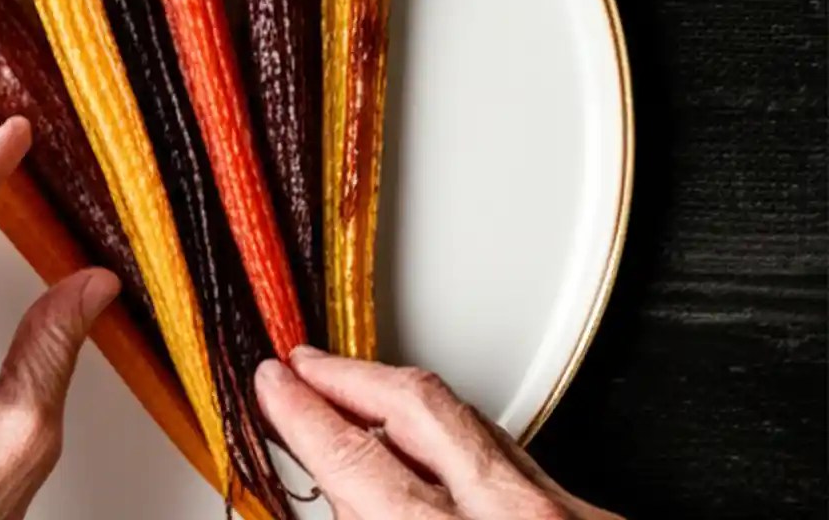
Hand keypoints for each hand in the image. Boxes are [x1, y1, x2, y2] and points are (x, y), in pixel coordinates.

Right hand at [256, 347, 621, 518]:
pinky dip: (460, 434)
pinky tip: (434, 440)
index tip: (274, 385)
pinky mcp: (597, 516)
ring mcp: (567, 511)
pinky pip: (514, 452)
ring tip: (354, 392)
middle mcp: (518, 515)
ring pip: (472, 420)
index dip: (305, 414)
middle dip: (350, 376)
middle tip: (302, 365)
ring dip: (401, 399)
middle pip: (419, 407)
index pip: (359, 460)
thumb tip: (343, 492)